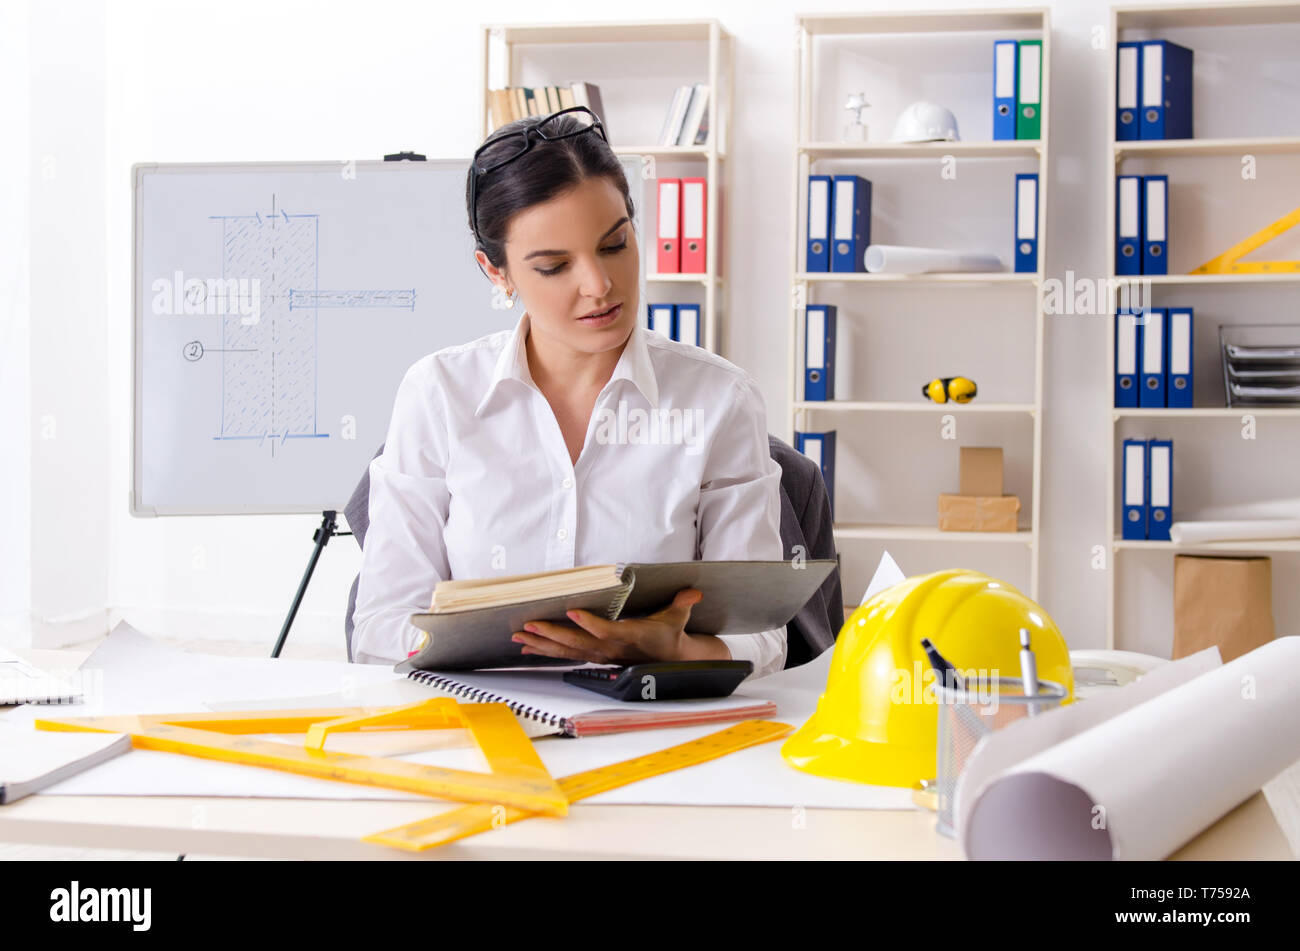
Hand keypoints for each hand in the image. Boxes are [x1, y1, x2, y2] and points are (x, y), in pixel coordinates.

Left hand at [511, 588, 730, 664]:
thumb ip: (683, 604)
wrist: (669, 661)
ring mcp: (600, 654)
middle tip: (529, 625)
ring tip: (518, 635)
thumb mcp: (679, 618)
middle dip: (552, 634)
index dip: (590, 624)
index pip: (608, 631)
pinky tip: (525, 646)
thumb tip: (693, 592)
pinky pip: (565, 655)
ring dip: (542, 643)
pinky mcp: (593, 656)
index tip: (572, 612)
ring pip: (567, 651)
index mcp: (631, 638)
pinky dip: (544, 650)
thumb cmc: (669, 635)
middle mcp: (612, 649)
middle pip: (578, 643)